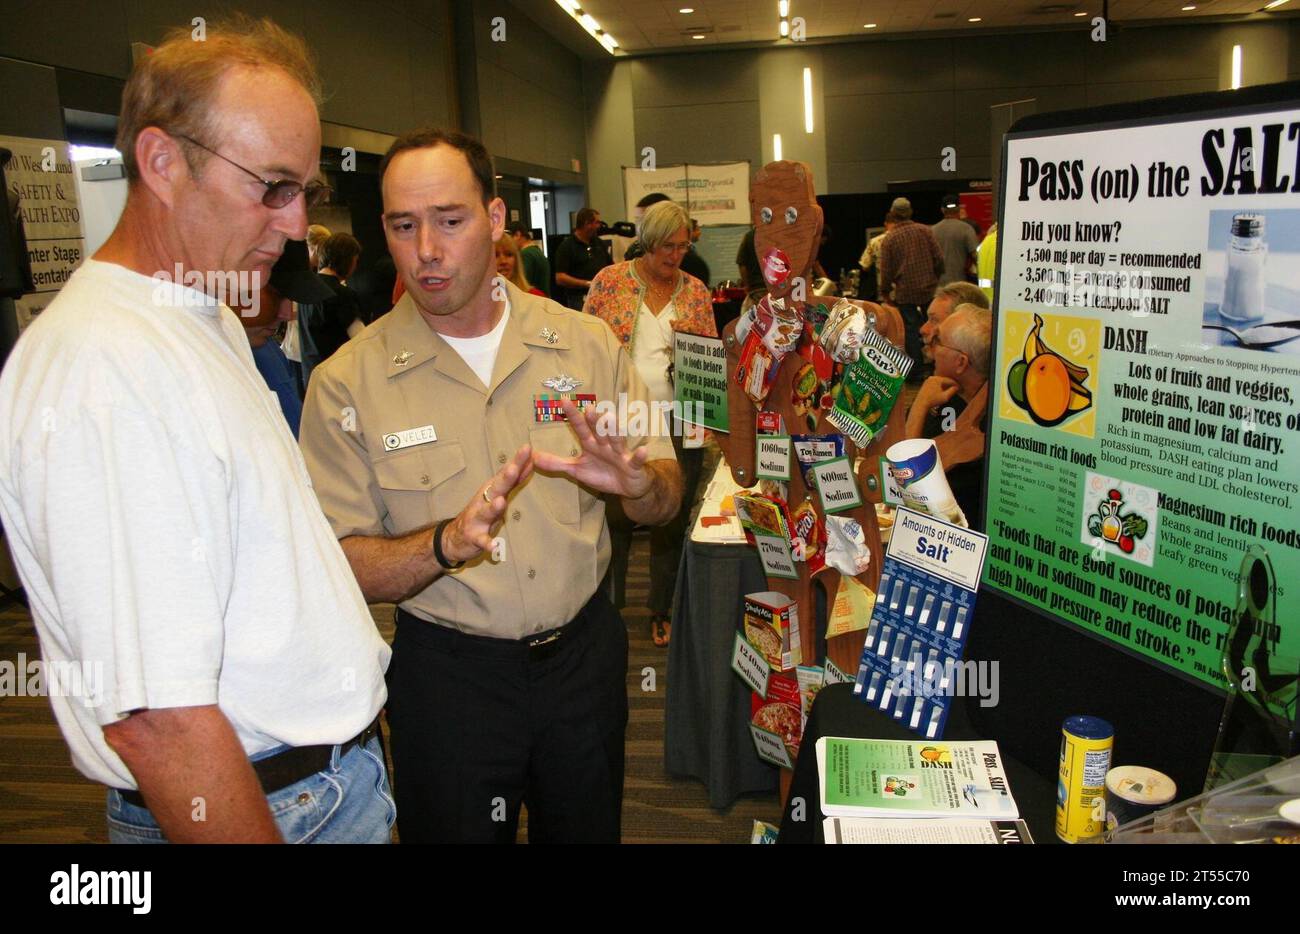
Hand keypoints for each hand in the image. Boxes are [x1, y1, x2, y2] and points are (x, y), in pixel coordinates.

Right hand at [442, 444, 533, 562]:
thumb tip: (531, 462)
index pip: (507, 473)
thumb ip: (515, 480)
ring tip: (500, 502)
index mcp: (492, 490)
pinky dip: (489, 544)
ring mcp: (477, 519)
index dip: (517, 461)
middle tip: (514, 467)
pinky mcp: (474, 537)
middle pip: (496, 487)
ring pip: (486, 512)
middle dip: (505, 478)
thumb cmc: (480, 512)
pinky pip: (483, 541)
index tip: (527, 448)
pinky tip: (495, 547)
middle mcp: (484, 501)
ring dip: (493, 507)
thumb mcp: (498, 494)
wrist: (453, 537)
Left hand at [530, 399, 651, 498]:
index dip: (573, 416)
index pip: (581, 428)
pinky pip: (636, 461)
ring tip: (611, 420)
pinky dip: (640, 456)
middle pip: (599, 431)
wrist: (627, 487)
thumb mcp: (577, 471)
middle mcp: (606, 445)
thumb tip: (533, 458)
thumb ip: (556, 463)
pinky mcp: (633, 466)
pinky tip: (643, 450)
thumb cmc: (603, 474)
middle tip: (589, 408)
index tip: (563, 401)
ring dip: (614, 431)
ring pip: (617, 441)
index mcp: (592, 444)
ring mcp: (620, 454)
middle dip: (595, 421)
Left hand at [915, 375, 959, 412]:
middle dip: (950, 384)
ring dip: (945, 385)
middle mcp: (932, 377)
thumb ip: (952, 391)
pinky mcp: (925, 383)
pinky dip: (939, 386)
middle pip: (944, 380)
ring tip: (950, 390)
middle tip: (956, 388)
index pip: (950, 380)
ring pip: (939, 382)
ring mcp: (928, 380)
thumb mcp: (945, 397)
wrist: (921, 404)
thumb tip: (957, 387)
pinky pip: (935, 383)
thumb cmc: (933, 401)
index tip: (960, 388)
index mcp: (938, 379)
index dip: (956, 384)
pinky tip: (943, 391)